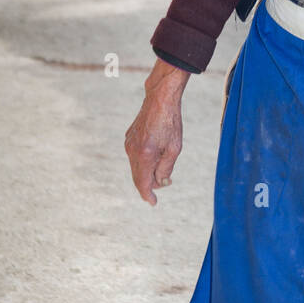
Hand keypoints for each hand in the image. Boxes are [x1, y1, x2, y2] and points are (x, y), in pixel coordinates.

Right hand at [125, 59, 189, 204]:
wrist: (159, 100)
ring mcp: (128, 144)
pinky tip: (154, 158)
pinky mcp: (128, 139)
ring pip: (136, 167)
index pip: (143, 183)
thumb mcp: (175, 148)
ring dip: (147, 173)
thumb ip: (166, 168)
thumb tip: (161, 183)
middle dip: (149, 185)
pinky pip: (134, 157)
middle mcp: (133, 151)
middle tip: (163, 185)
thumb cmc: (170, 123)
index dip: (148, 195)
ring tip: (162, 169)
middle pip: (138, 177)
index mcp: (145, 155)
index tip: (153, 203)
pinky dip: (143, 163)